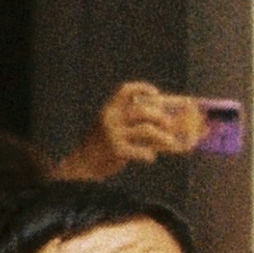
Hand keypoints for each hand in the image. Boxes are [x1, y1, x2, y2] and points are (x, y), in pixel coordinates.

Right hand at [71, 81, 206, 176]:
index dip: (142, 88)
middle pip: (142, 110)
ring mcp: (113, 134)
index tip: (156, 93)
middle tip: (169, 124)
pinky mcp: (116, 150)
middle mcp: (110, 118)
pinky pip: (141, 150)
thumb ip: (130, 121)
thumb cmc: (104, 144)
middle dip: (160, 116)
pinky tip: (150, 157)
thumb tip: (165, 121)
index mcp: (109, 109)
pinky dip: (149, 154)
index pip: (125, 90)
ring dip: (163, 136)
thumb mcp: (112, 126)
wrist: (83, 164)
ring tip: (170, 142)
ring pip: (146, 130)